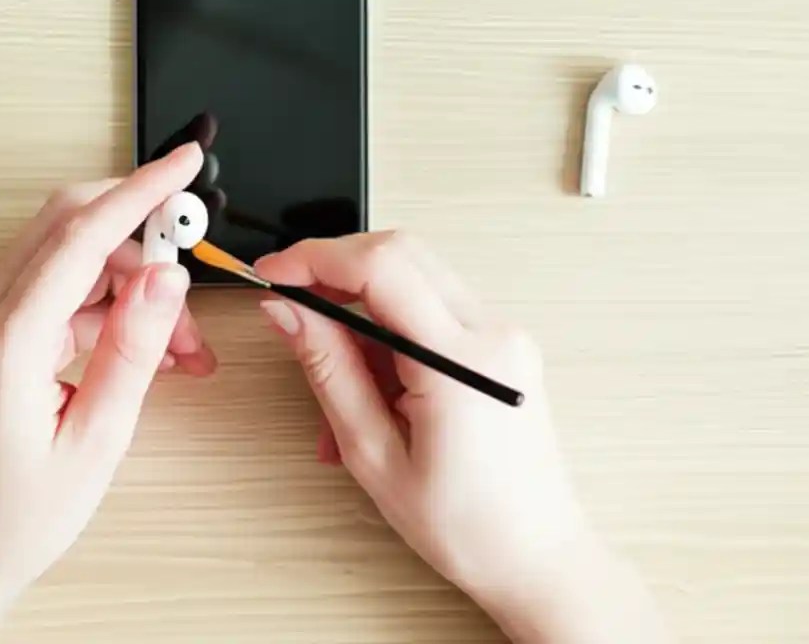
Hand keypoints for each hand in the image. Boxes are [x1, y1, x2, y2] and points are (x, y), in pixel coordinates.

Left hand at [0, 144, 211, 643]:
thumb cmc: (13, 516)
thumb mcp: (96, 438)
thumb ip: (132, 349)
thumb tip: (164, 280)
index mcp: (6, 341)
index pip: (81, 233)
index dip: (140, 190)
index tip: (183, 163)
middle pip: (70, 229)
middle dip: (144, 238)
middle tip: (195, 266)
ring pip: (71, 262)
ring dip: (132, 284)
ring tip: (180, 344)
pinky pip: (58, 295)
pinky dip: (108, 308)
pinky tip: (147, 350)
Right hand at [256, 233, 669, 642]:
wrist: (535, 554)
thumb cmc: (468, 526)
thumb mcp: (375, 454)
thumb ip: (329, 370)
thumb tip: (288, 311)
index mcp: (462, 363)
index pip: (381, 267)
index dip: (315, 258)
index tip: (273, 274)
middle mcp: (493, 335)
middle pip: (402, 253)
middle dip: (336, 271)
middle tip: (292, 310)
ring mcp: (505, 337)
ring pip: (416, 279)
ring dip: (364, 311)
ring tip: (340, 384)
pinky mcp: (505, 347)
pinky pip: (437, 310)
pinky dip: (393, 332)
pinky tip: (375, 389)